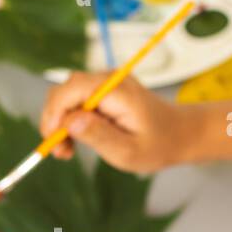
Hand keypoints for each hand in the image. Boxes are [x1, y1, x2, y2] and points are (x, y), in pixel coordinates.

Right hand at [39, 72, 195, 172]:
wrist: (180, 133)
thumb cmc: (158, 145)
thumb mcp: (128, 152)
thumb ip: (99, 136)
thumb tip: (70, 121)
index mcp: (117, 91)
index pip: (71, 90)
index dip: (54, 113)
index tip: (52, 141)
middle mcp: (109, 79)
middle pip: (64, 90)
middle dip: (54, 120)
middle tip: (60, 152)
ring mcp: (106, 82)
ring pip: (67, 96)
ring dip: (60, 123)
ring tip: (67, 151)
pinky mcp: (104, 90)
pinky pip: (77, 101)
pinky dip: (70, 121)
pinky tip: (74, 141)